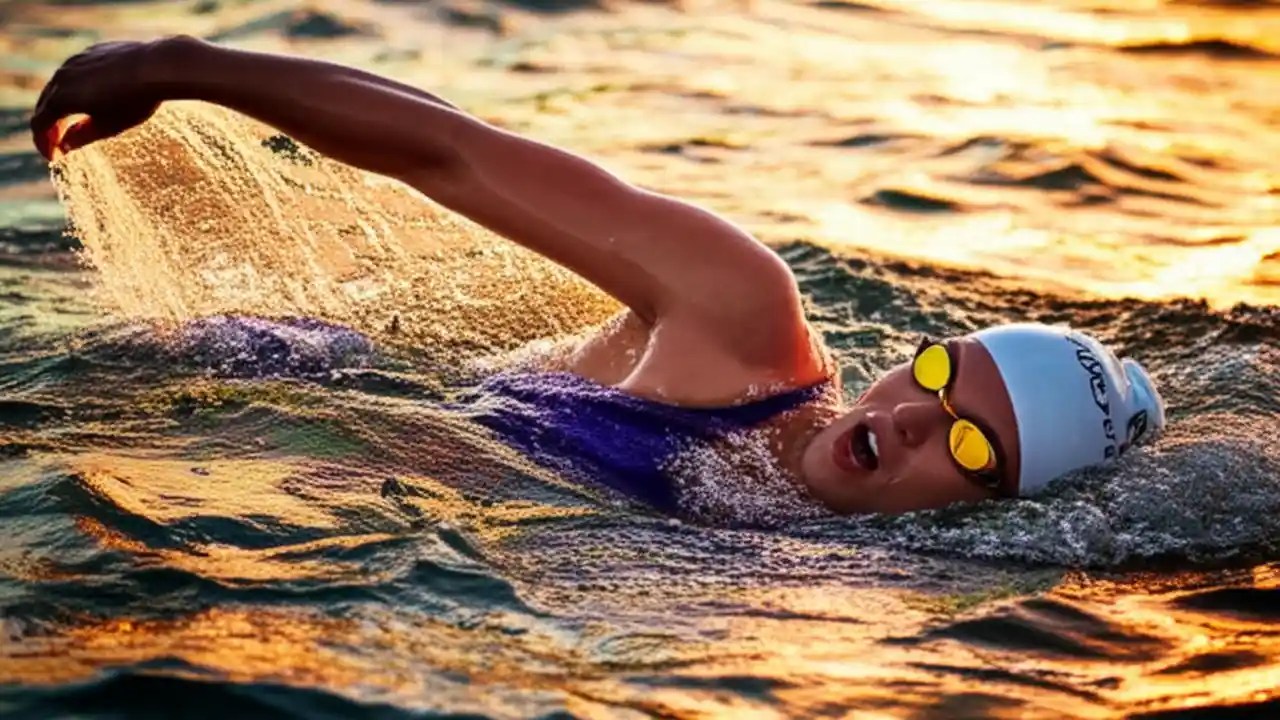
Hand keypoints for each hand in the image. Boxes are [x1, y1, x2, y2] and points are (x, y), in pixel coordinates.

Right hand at [30, 40, 166, 160]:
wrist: (155, 68)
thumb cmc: (133, 102)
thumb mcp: (109, 126)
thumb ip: (83, 136)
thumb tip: (64, 145)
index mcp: (61, 98)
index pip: (40, 123)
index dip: (43, 142)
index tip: (53, 157)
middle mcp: (61, 76)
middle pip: (46, 104)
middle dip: (50, 126)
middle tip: (59, 144)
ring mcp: (75, 61)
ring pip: (59, 86)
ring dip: (60, 106)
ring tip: (70, 122)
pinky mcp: (90, 52)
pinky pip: (75, 72)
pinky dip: (74, 89)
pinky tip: (87, 98)